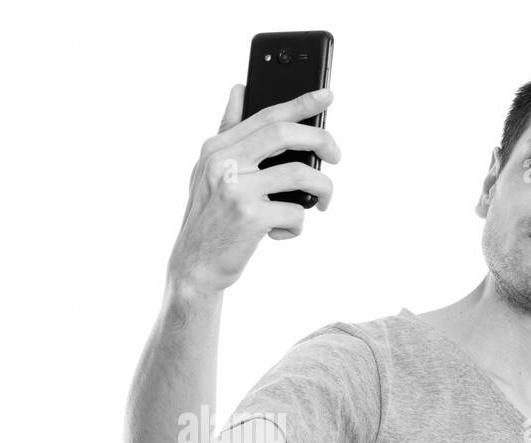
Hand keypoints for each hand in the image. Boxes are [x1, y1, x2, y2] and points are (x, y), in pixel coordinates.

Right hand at [167, 84, 340, 295]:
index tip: (328, 95)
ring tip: (323, 201)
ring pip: (300, 173)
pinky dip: (298, 225)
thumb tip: (239, 88)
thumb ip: (227, 131)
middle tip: (336, 155)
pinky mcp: (251, 218)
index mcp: (216, 148)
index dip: (301, 103)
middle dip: (321, 139)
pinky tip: (282, 232)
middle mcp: (223, 163)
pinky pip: (295, 212)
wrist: (194, 267)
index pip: (266, 115)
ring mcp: (236, 189)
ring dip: (322, 188)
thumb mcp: (208, 171)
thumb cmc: (208, 219)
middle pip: (284, 133)